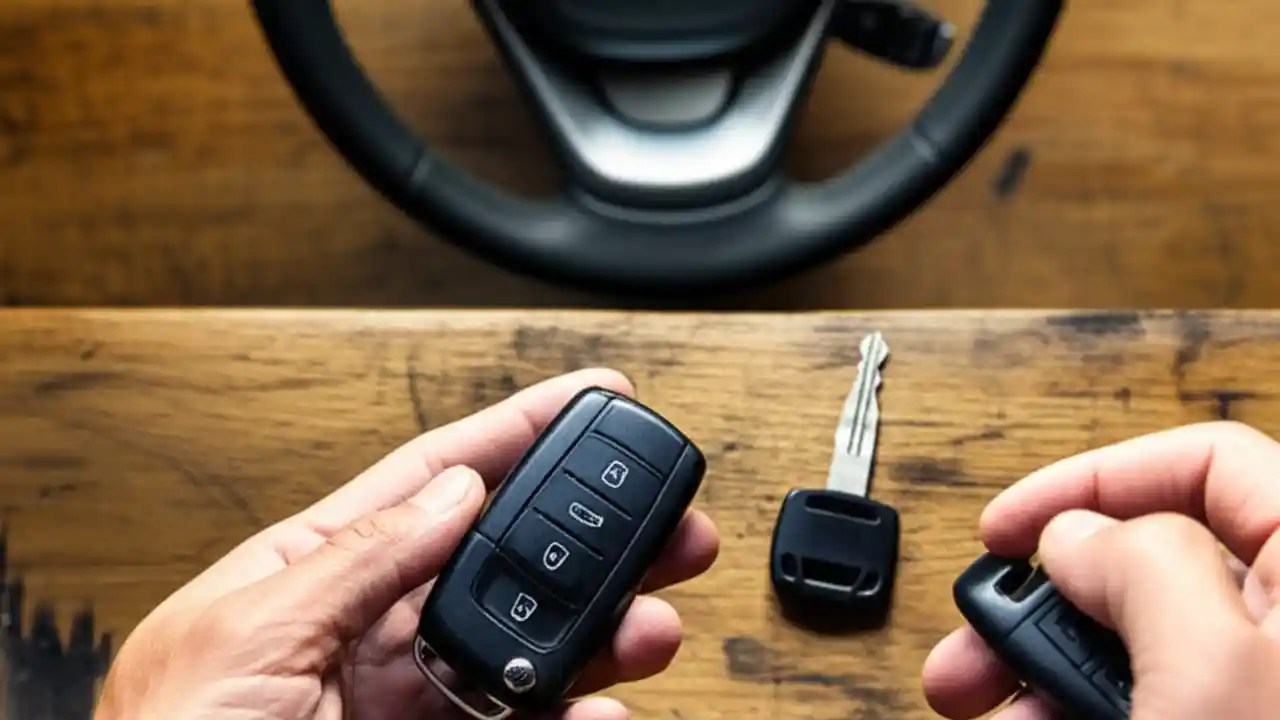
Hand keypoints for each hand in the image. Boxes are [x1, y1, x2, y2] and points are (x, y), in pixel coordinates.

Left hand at [95, 369, 718, 719]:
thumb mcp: (243, 632)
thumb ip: (356, 557)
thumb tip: (452, 488)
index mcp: (312, 576)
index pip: (432, 482)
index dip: (515, 433)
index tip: (588, 400)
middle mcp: (370, 633)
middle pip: (504, 563)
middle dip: (589, 537)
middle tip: (665, 522)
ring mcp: (409, 702)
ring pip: (531, 648)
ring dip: (603, 631)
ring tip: (650, 623)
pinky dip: (575, 718)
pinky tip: (601, 711)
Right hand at [922, 421, 1279, 718]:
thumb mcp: (1209, 669)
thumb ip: (1144, 569)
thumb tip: (1077, 537)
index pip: (1209, 463)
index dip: (1094, 480)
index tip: (1008, 527)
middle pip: (1150, 558)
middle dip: (1040, 590)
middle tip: (974, 629)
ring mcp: (1265, 680)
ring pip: (1133, 637)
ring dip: (1035, 656)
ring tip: (968, 694)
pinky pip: (1146, 695)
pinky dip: (1068, 702)